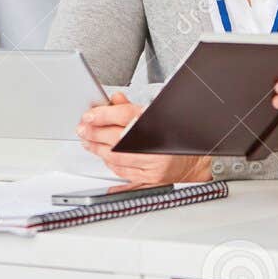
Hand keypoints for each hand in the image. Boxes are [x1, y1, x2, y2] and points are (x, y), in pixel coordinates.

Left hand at [77, 91, 212, 184]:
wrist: (194, 160)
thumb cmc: (174, 135)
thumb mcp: (154, 115)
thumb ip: (130, 108)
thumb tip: (113, 100)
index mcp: (157, 122)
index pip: (125, 115)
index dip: (103, 114)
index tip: (88, 115)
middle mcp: (156, 143)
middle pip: (117, 137)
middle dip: (95, 133)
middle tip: (83, 129)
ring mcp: (153, 163)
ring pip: (117, 156)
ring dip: (98, 148)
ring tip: (88, 141)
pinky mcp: (150, 178)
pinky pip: (123, 171)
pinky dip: (110, 163)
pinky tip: (104, 155)